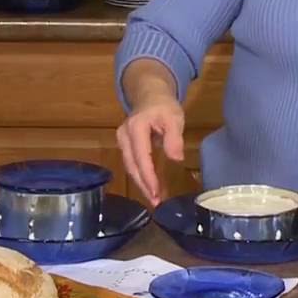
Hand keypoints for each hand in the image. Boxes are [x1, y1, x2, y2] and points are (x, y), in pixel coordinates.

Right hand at [115, 90, 184, 206]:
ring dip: (141, 183)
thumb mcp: (174, 118)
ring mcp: (122, 140)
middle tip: (155, 203)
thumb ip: (174, 138)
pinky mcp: (124, 144)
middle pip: (132, 166)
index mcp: (136, 128)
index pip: (141, 157)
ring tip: (154, 199)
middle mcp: (124, 136)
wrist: (150, 94)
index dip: (148, 177)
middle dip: (143, 185)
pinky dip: (140, 175)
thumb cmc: (163, 106)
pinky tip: (150, 186)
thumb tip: (176, 158)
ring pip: (130, 166)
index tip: (156, 193)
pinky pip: (131, 163)